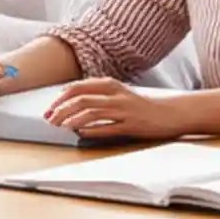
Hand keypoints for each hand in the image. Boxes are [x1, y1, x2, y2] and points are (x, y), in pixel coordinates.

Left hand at [44, 78, 181, 139]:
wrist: (169, 113)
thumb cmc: (141, 105)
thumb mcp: (119, 92)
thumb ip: (99, 94)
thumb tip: (71, 100)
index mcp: (112, 85)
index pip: (79, 87)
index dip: (61, 98)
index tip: (50, 107)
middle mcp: (116, 95)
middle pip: (81, 100)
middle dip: (61, 110)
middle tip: (50, 120)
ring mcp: (124, 111)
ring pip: (91, 113)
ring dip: (72, 120)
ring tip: (61, 127)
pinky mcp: (130, 126)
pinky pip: (106, 128)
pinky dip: (90, 131)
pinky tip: (80, 133)